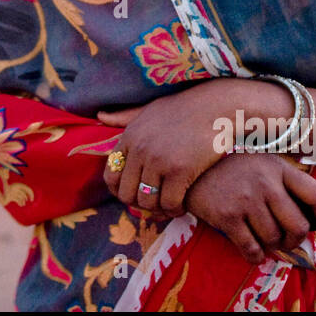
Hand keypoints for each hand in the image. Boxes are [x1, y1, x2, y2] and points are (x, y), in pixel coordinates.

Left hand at [97, 87, 229, 217]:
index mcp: (129, 137)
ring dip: (158, 209)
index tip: (135, 195)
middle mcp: (139, 150)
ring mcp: (158, 160)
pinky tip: (182, 206)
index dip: (120, 192)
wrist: (216, 106)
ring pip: (147, 202)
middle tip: (155, 203)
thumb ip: (124, 116)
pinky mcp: (179, 170)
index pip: (110, 176)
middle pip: (126, 194)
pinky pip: (169, 203)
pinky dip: (175, 209)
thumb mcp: (149, 109)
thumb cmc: (184, 108)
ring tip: (169, 205)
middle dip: (140, 204)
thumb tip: (99, 116)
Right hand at [185, 153, 315, 263]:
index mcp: (279, 168)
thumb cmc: (232, 169)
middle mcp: (266, 183)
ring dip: (273, 246)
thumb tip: (312, 214)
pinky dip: (255, 255)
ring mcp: (246, 199)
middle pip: (299, 226)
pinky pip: (252, 249)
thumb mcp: (262, 163)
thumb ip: (286, 181)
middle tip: (286, 239)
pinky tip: (251, 249)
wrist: (190, 169)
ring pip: (275, 240)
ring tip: (264, 239)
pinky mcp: (227, 216)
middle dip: (295, 240)